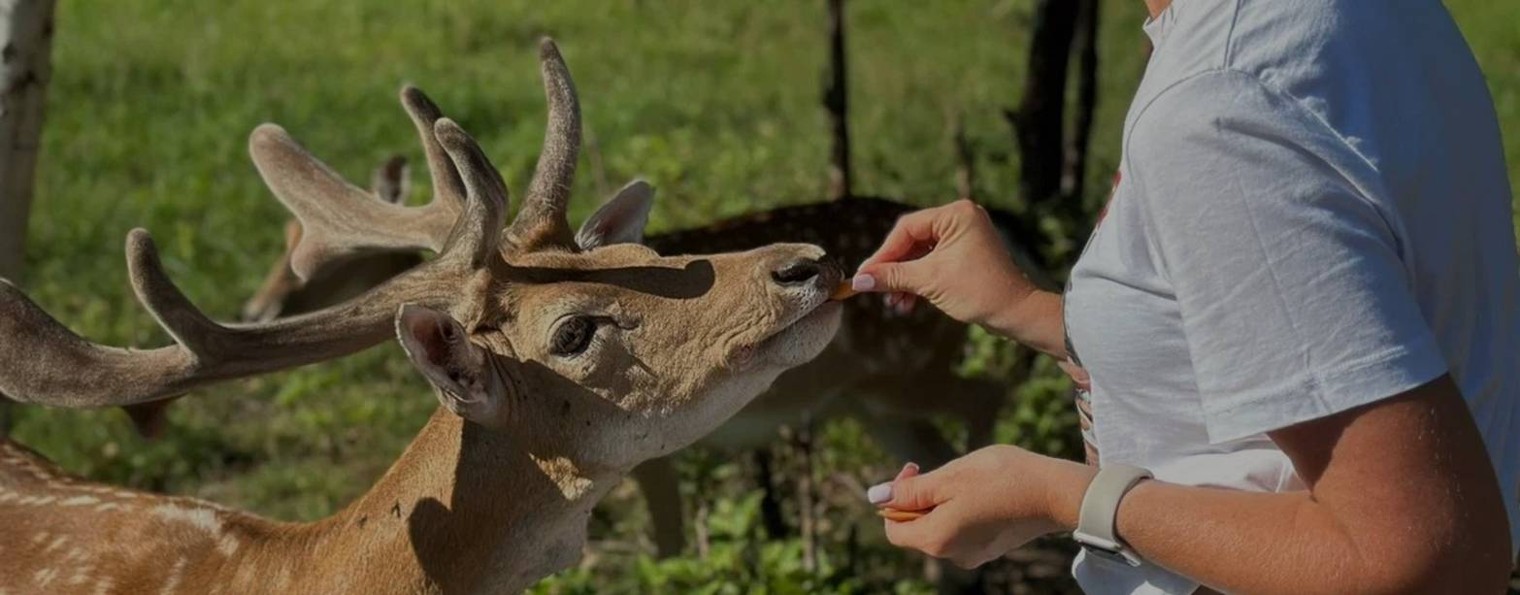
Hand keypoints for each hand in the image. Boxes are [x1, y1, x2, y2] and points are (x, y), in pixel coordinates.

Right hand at [854, 200, 1033, 327]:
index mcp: (956, 215)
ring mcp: (963, 237)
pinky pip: (933, 263)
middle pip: (912, 241)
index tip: (865, 274)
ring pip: (920, 255)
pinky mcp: (964, 255)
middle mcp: (960, 220)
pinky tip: (908, 302)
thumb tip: (860, 280)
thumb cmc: (979, 291)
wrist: (1015, 313)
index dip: (883, 253)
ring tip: (896, 303)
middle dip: (895, 270)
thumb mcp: (930, 281)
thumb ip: (892, 277)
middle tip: (877, 289)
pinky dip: (919, 281)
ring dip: (905, 279)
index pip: (907, 228)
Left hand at [868, 445, 1093, 568]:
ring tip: (968, 478)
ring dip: (943, 500)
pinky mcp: (991, 547)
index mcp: (935, 540)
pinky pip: (963, 528)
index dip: (895, 497)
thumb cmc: (1000, 479)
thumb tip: (876, 497)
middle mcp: (951, 555)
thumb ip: (910, 491)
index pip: (893, 526)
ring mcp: (973, 554)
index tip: (915, 468)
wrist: (1055, 492)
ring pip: (941, 525)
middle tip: (942, 469)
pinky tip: (984, 491)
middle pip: (917, 526)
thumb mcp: (948, 477)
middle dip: (921, 496)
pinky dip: (963, 509)